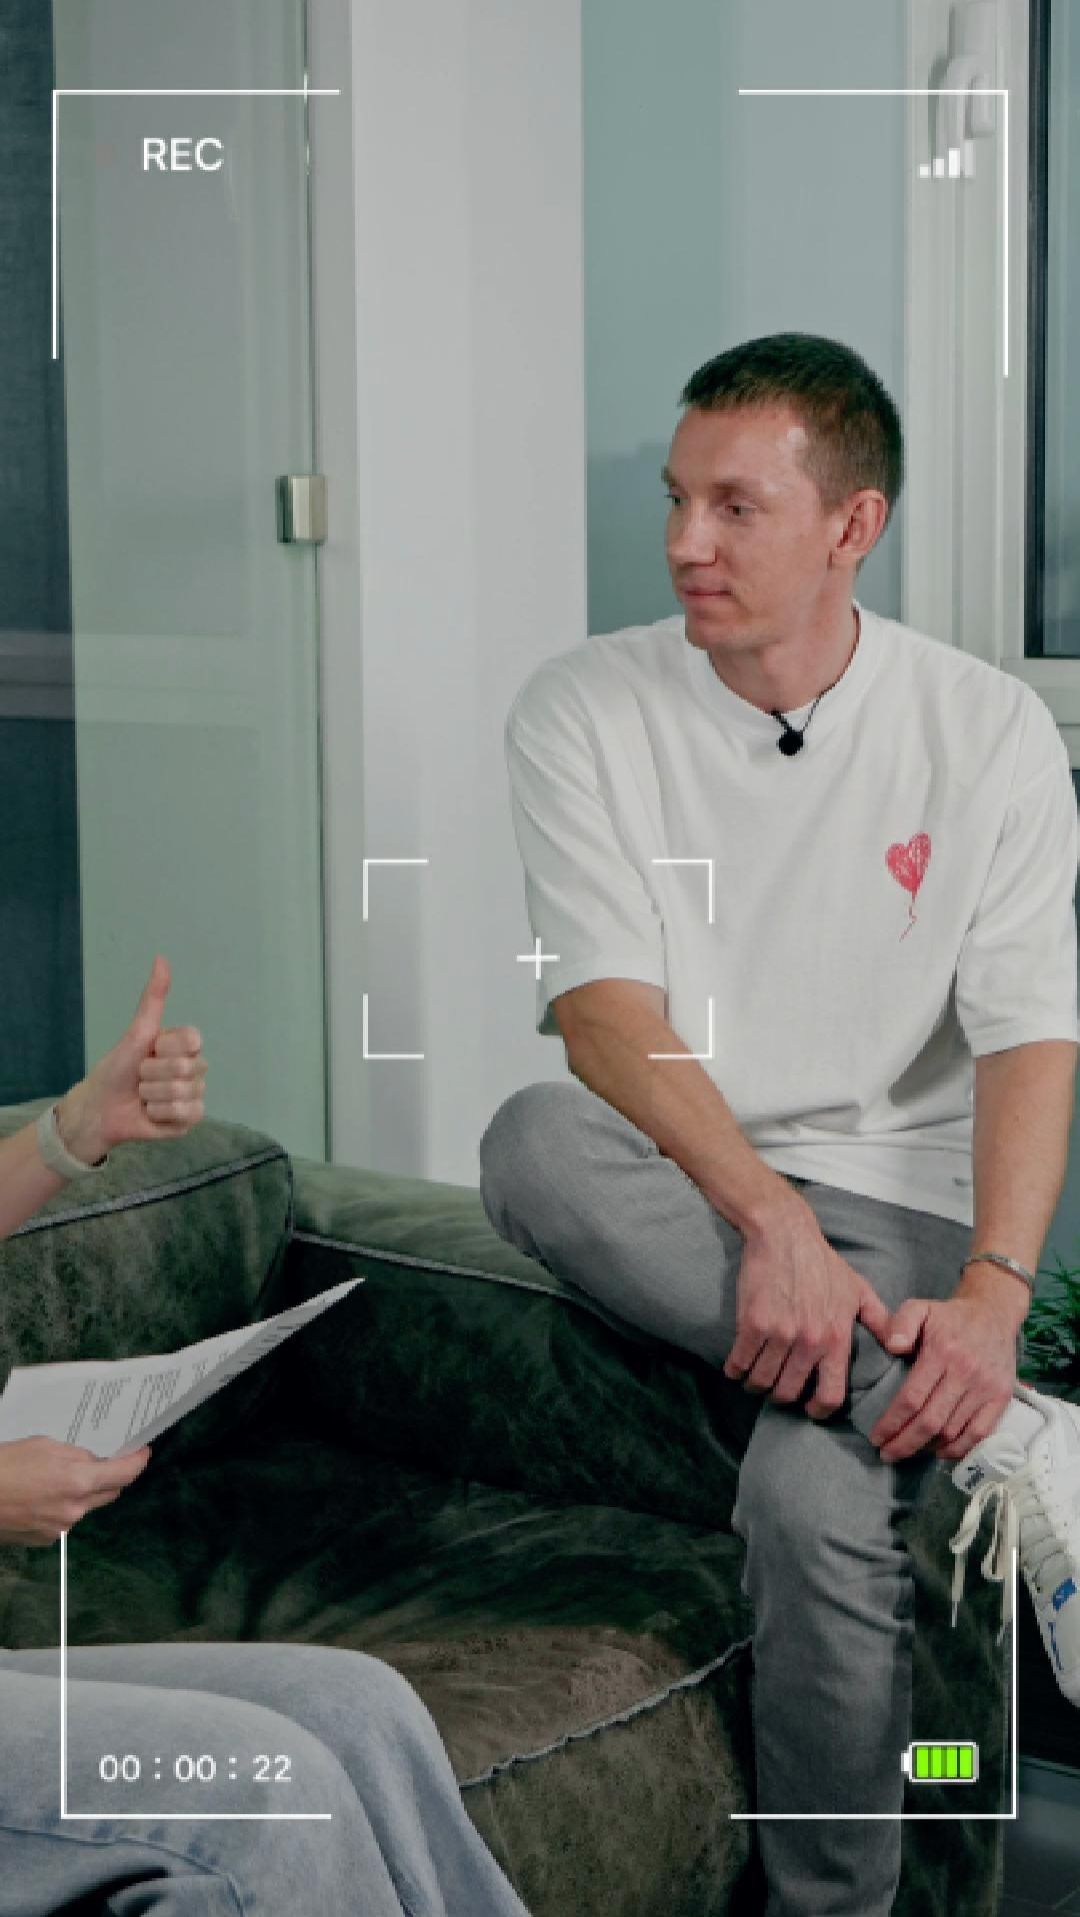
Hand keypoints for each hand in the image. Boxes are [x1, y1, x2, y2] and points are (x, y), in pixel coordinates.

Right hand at [0, 1438, 150, 1546]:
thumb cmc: (4, 1466)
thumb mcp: (43, 1445)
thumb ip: (75, 1454)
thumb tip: (93, 1460)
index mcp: (77, 1481)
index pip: (124, 1473)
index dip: (137, 1461)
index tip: (143, 1452)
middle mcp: (74, 1509)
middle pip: (109, 1493)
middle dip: (111, 1476)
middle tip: (104, 1460)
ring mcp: (60, 1528)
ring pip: (86, 1506)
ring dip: (83, 1492)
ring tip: (57, 1476)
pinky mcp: (45, 1540)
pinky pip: (66, 1519)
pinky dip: (62, 1506)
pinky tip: (42, 1495)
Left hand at [58, 955, 207, 1160]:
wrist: (100, 1107)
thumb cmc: (117, 1068)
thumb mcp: (136, 1032)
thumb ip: (153, 998)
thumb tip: (161, 957)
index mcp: (185, 1047)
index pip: (193, 1039)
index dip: (165, 1047)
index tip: (150, 1050)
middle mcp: (194, 1069)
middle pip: (186, 1067)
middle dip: (152, 1074)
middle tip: (140, 1077)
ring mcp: (194, 1094)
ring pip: (183, 1092)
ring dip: (152, 1096)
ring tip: (143, 1097)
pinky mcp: (189, 1119)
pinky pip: (186, 1113)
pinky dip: (160, 1114)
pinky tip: (151, 1113)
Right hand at [723, 1199, 893, 1419]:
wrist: (785, 1235)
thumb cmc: (822, 1263)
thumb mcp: (858, 1291)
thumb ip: (879, 1321)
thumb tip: (899, 1348)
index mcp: (836, 1338)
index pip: (830, 1395)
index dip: (818, 1411)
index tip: (809, 1408)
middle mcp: (809, 1341)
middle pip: (788, 1393)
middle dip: (781, 1397)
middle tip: (777, 1387)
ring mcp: (779, 1334)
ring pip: (762, 1381)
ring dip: (755, 1384)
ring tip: (755, 1378)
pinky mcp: (752, 1323)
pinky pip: (739, 1362)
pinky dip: (735, 1369)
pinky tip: (736, 1366)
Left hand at [868, 1294, 1018, 1462]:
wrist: (993, 1313)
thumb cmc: (949, 1316)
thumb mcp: (919, 1307)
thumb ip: (901, 1322)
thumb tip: (892, 1346)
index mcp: (942, 1352)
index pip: (912, 1398)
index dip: (892, 1423)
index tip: (876, 1437)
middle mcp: (965, 1373)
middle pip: (930, 1421)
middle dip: (905, 1443)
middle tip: (886, 1454)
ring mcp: (985, 1388)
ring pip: (952, 1431)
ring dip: (927, 1448)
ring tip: (907, 1452)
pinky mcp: (1001, 1398)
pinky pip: (979, 1433)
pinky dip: (958, 1448)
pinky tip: (939, 1452)